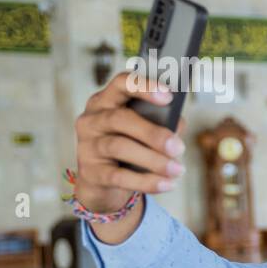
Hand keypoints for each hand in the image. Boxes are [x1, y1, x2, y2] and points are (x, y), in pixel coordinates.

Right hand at [74, 72, 187, 243]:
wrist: (104, 182)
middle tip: (178, 147)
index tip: (169, 95)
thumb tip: (177, 124)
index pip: (121, 84)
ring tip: (178, 170)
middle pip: (121, 119)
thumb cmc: (132, 147)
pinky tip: (167, 184)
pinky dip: (146, 181)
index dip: (144, 87)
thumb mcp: (146, 133)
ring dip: (154, 160)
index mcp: (108, 101)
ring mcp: (87, 145)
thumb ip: (163, 123)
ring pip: (119, 147)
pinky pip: (118, 176)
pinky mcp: (90, 172)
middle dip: (153, 133)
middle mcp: (92, 119)